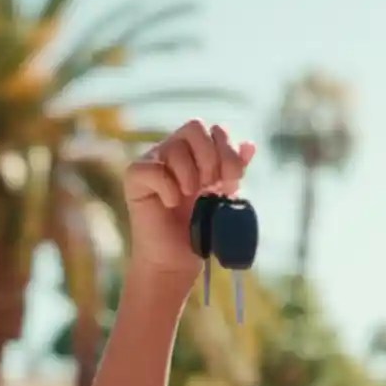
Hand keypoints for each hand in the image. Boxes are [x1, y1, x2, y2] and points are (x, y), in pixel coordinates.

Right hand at [124, 119, 255, 278]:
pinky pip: (154, 168)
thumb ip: (234, 170)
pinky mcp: (136, 176)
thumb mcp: (225, 197)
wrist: (177, 259)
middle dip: (211, 157)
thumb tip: (250, 145)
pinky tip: (171, 203)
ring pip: (175, 146)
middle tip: (210, 186)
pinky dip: (168, 187)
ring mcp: (154, 160)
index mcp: (198, 152)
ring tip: (189, 197)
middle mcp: (175, 150)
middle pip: (195, 126)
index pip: (215, 130)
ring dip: (190, 174)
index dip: (227, 152)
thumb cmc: (200, 230)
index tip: (231, 182)